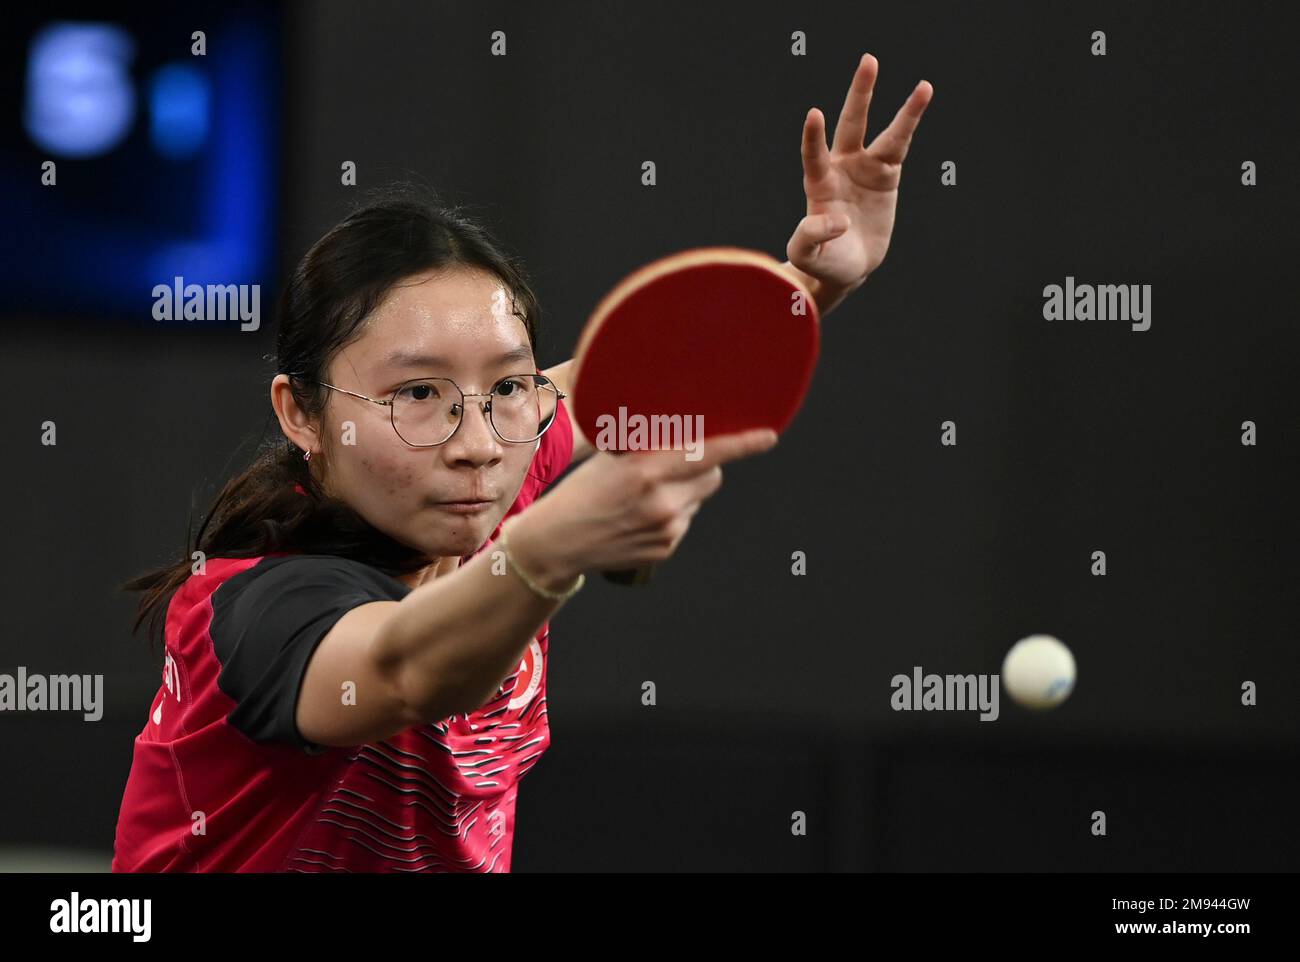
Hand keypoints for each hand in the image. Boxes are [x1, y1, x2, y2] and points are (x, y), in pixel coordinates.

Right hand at [507, 428, 778, 582]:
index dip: (742, 444)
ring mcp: (666, 529)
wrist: (558, 542)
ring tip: (646, 496)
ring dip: (685, 491)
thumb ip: (650, 447)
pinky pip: (685, 521)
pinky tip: (642, 517)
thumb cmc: (582, 490)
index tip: (768, 436)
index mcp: (645, 470)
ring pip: (699, 499)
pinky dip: (673, 514)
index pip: (706, 452)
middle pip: (712, 475)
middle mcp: (661, 501)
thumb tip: (686, 429)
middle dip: (703, 466)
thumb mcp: (611, 458)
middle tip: (675, 465)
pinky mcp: (666, 548)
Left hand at [786, 54, 933, 301]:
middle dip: (860, 94)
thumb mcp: (807, 255)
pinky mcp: (886, 175)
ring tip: (925, 86)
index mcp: (819, 184)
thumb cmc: (822, 259)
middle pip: (850, 125)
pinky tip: (924, 99)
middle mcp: (841, 168)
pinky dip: (911, 125)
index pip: (814, 155)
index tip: (814, 114)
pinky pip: (901, 147)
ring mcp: (865, 168)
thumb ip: (809, 237)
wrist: (847, 266)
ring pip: (885, 133)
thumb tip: (836, 219)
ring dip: (905, 112)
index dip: (814, 137)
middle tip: (869, 61)